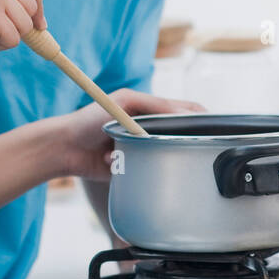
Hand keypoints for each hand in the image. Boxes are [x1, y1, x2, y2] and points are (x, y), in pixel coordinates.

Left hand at [57, 89, 205, 181]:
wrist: (64, 147)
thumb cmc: (91, 118)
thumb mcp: (125, 102)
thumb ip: (155, 105)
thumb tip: (185, 113)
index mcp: (153, 111)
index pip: (187, 113)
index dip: (203, 120)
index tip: (214, 131)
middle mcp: (152, 131)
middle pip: (181, 139)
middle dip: (177, 144)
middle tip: (168, 148)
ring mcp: (144, 152)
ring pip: (164, 160)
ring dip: (146, 157)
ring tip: (120, 150)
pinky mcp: (134, 171)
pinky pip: (146, 176)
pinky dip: (130, 169)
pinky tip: (110, 160)